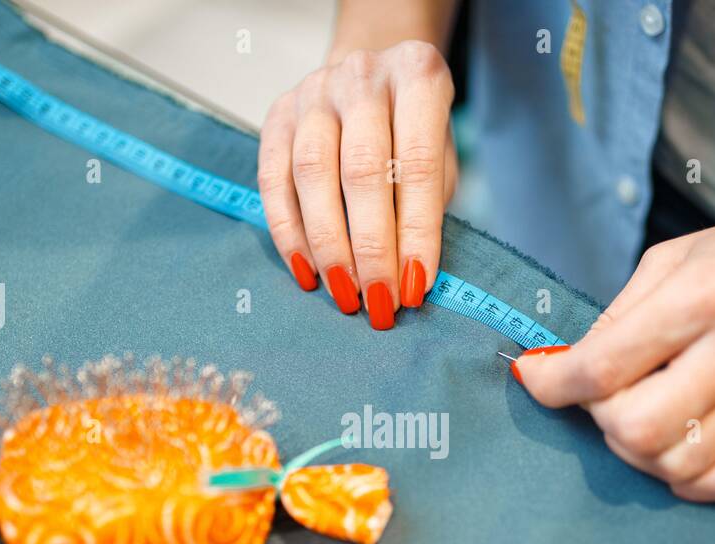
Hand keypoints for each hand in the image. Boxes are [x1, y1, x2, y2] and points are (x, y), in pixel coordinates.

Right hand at [257, 41, 456, 328]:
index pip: (418, 164)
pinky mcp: (277, 115)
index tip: (415, 286)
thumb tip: (407, 276)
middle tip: (378, 301)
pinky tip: (307, 272)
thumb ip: (426, 203)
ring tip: (344, 295)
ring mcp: (314, 91)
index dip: (417, 232)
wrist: (372, 70)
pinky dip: (289, 233)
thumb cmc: (412, 127)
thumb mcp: (440, 153)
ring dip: (328, 246)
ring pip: (312, 175)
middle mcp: (362, 76)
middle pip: (362, 172)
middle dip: (370, 248)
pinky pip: (274, 180)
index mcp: (417, 76)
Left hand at [515, 214, 714, 500]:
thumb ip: (617, 315)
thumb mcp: (675, 257)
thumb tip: (567, 369)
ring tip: (643, 414)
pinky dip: (690, 480)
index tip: (534, 378)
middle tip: (606, 393)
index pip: (604, 365)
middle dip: (600, 418)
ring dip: (638, 450)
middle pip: (635, 428)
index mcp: (703, 298)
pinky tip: (679, 448)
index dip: (553, 383)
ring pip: (674, 465)